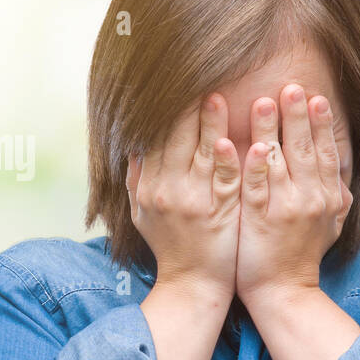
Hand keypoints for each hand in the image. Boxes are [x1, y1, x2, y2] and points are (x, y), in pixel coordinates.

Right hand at [127, 92, 240, 298]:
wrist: (193, 285)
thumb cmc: (171, 246)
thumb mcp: (142, 213)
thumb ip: (136, 177)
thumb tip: (132, 143)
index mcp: (149, 185)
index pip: (154, 136)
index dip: (162, 108)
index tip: (171, 82)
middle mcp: (167, 190)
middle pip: (174, 138)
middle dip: (185, 105)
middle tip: (196, 74)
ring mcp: (193, 202)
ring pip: (200, 153)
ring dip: (209, 122)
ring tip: (215, 95)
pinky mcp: (219, 213)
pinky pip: (222, 181)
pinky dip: (225, 160)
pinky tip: (228, 140)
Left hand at [235, 83, 351, 305]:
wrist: (284, 292)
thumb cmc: (301, 255)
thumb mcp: (330, 226)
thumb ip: (336, 198)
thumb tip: (343, 177)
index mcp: (327, 197)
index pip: (326, 153)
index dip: (322, 124)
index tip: (316, 98)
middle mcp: (310, 200)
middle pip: (305, 150)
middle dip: (299, 116)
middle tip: (293, 86)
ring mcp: (284, 210)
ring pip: (279, 162)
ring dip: (273, 130)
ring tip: (265, 100)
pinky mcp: (260, 221)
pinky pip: (256, 188)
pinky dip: (254, 167)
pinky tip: (251, 145)